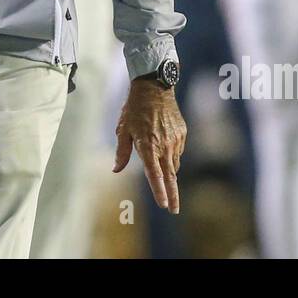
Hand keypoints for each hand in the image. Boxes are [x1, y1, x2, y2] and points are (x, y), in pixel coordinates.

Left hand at [113, 77, 186, 212]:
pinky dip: (171, 157)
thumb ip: (121, 152)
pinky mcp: (182, 134)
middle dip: (173, 195)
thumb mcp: (123, 129)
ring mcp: (175, 140)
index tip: (163, 205)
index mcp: (148, 146)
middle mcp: (164, 146)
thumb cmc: (134, 108)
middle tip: (174, 210)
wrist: (154, 87)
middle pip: (170, 176)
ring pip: (173, 164)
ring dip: (168, 173)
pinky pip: (177, 152)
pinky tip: (164, 150)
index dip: (159, 191)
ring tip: (161, 171)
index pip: (155, 175)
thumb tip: (116, 169)